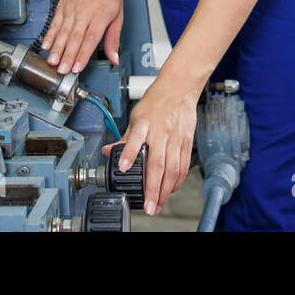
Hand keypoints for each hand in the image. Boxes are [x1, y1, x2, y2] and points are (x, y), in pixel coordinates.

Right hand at [41, 0, 122, 73]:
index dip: (83, 54)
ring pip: (63, 32)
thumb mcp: (118, 13)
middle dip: (67, 56)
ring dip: (56, 48)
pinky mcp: (63, 7)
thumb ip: (113, 37)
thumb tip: (114, 57)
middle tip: (62, 70)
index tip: (77, 67)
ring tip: (52, 61)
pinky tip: (46, 45)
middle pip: (75, 37)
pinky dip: (49, 35)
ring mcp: (72, 9)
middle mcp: (85, 11)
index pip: (91, 38)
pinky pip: (55, 23)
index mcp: (101, 14)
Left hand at [108, 72, 200, 214]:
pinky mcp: (187, 141)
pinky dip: (178, 181)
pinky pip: (183, 165)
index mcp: (144, 123)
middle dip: (153, 188)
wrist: (179, 87)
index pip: (135, 138)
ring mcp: (175, 137)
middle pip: (158, 163)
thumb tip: (108, 151)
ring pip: (172, 169)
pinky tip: (171, 190)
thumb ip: (125, 138)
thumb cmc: (156, 101)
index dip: (129, 154)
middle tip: (149, 206)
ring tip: (158, 204)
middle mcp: (160, 131)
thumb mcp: (136, 116)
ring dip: (166, 190)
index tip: (122, 168)